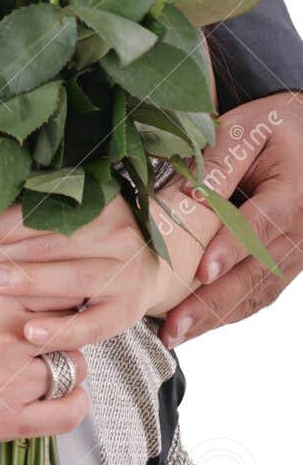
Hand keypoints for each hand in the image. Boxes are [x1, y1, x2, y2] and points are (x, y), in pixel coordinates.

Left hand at [0, 194, 174, 349]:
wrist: (150, 267)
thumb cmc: (96, 241)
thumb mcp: (77, 217)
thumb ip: (33, 217)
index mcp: (103, 204)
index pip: (48, 210)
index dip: (7, 220)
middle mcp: (119, 236)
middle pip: (54, 242)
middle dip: (6, 250)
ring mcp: (126, 276)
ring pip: (71, 279)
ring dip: (27, 281)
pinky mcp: (128, 313)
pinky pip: (92, 325)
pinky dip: (61, 330)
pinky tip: (30, 331)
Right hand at [0, 270, 88, 443]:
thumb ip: (6, 274)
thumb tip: (45, 267)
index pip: (60, 285)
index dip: (68, 288)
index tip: (69, 292)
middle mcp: (7, 337)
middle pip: (73, 323)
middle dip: (73, 323)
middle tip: (67, 324)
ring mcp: (10, 382)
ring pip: (75, 365)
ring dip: (72, 360)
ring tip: (59, 356)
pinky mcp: (9, 419)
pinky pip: (64, 414)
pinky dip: (76, 403)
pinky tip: (72, 392)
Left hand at [159, 92, 302, 348]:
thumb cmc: (275, 130)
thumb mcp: (248, 129)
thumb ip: (221, 161)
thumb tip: (189, 197)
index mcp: (290, 195)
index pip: (258, 226)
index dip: (230, 250)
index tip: (203, 272)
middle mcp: (299, 233)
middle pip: (255, 274)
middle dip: (213, 303)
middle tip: (175, 326)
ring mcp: (296, 255)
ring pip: (257, 292)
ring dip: (217, 316)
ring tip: (177, 334)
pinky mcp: (287, 265)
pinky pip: (260, 294)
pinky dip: (230, 313)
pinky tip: (199, 325)